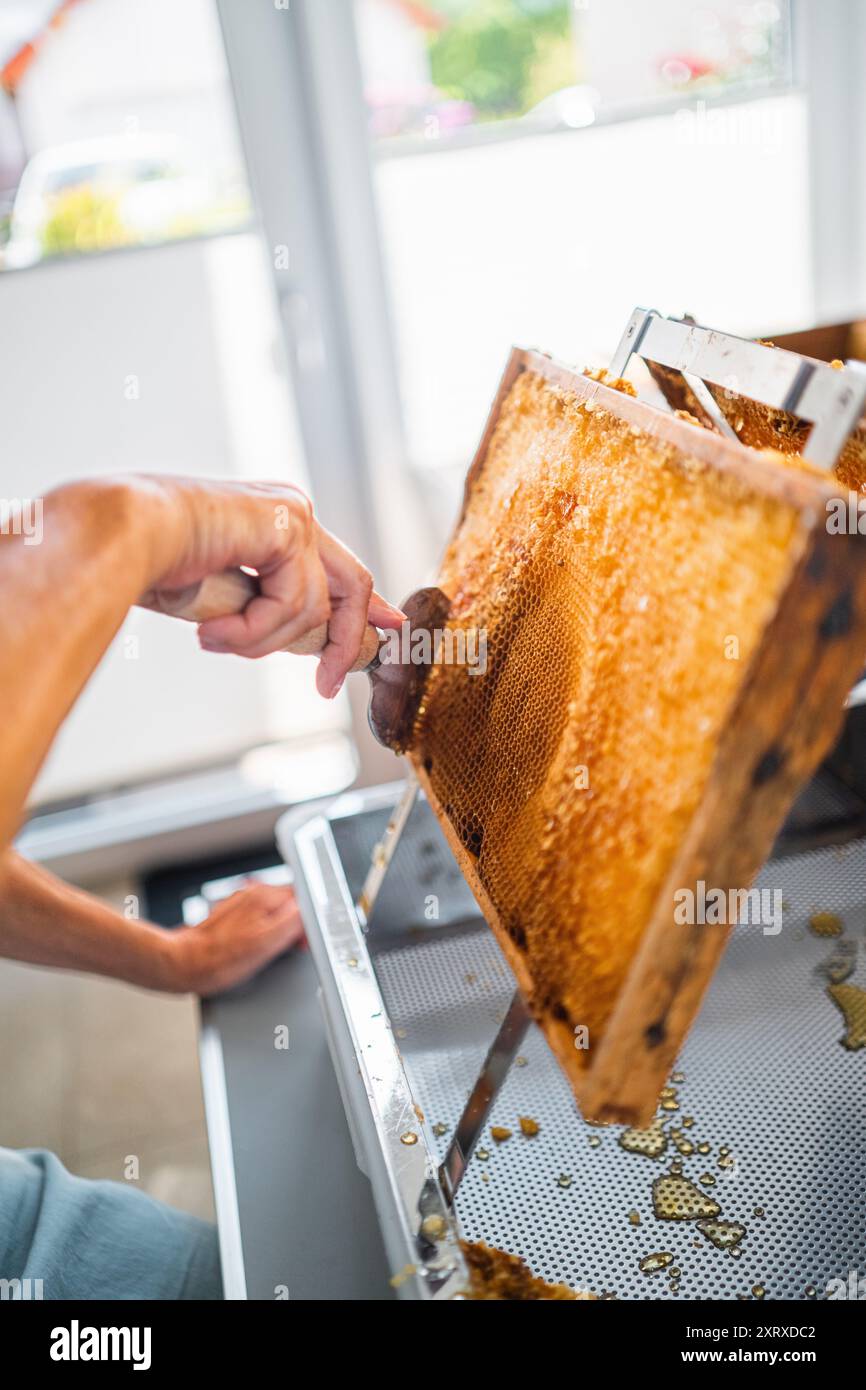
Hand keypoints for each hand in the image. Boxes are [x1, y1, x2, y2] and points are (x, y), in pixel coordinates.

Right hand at [135, 476, 404, 696]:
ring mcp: (294, 513)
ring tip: (214, 639)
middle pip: (352, 585)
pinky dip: (254, 631)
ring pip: (313, 609)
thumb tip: (301, 641)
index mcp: (275, 519)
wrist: (119, 536)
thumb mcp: (225, 597)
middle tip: (326, 686)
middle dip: (344, 642)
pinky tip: (212, 631)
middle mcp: (292, 510)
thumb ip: (267, 608)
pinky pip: (295, 605)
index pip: (339, 566)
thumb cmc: (151, 563)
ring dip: (261, 641)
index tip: (388, 632)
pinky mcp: (289, 525)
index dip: (366, 606)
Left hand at [166, 881, 304, 995]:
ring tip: (270, 950)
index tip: (303, 941)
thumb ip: (291, 923)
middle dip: (297, 925)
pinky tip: (257, 949)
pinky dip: (266, 933)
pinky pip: (262, 920)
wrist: (184, 964)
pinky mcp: (236, 916)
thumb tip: (309, 912)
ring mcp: (243, 904)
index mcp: (263, 897)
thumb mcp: (262, 945)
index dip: (309, 921)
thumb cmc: (218, 961)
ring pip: (277, 912)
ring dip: (281, 930)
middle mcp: (253, 894)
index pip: (303, 898)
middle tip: (291, 948)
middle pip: (292, 903)